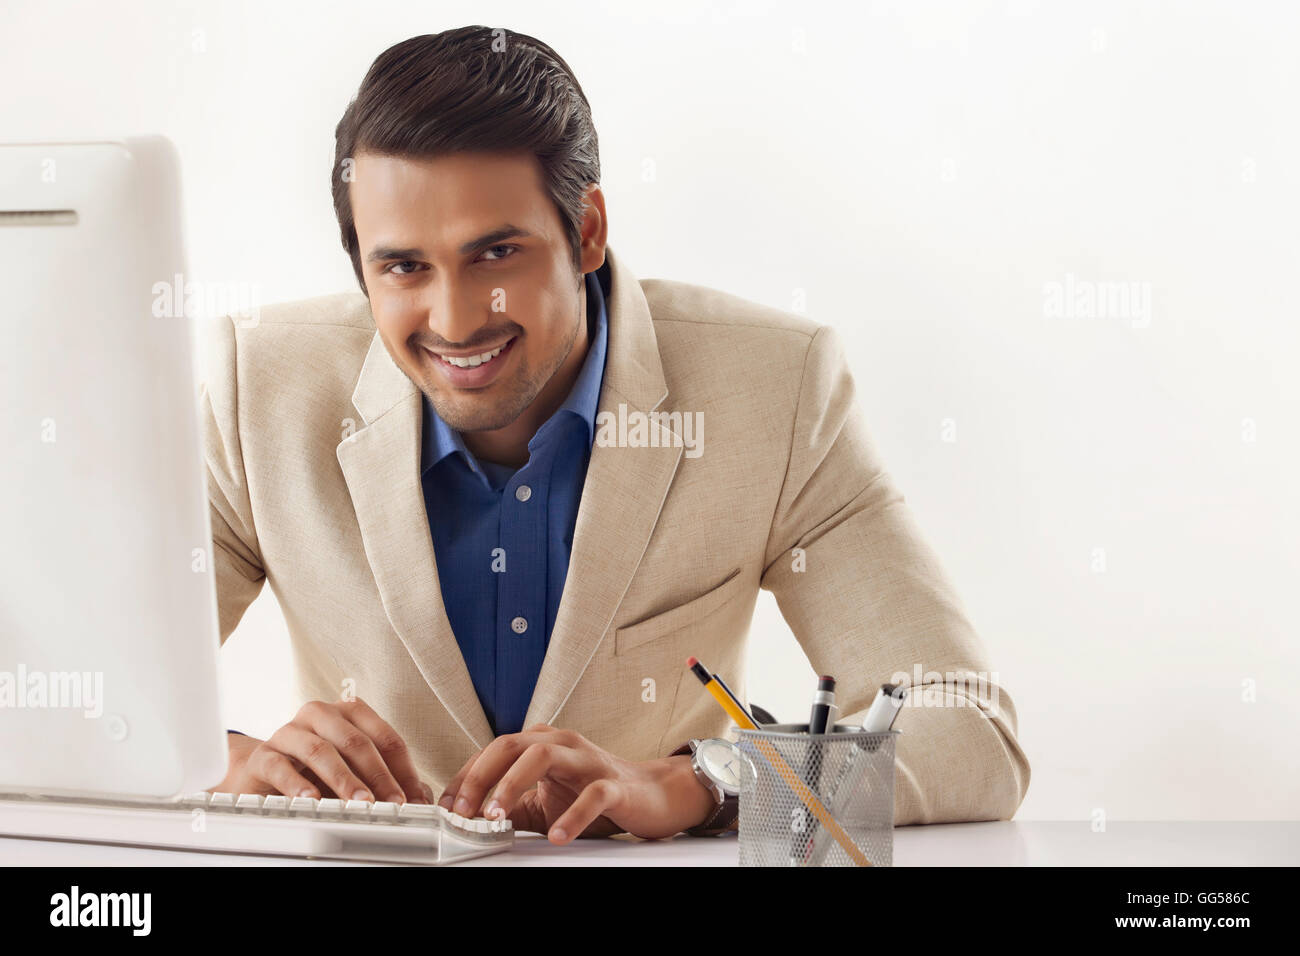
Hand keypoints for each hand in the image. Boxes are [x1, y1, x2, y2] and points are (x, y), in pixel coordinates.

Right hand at [216, 697, 432, 803]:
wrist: (261, 772)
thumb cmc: (314, 768)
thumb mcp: (352, 768)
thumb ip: (382, 777)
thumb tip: (420, 796)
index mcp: (348, 712)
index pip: (384, 736)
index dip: (401, 768)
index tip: (411, 796)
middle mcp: (319, 715)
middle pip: (355, 741)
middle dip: (378, 775)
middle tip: (391, 802)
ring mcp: (289, 732)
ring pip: (321, 750)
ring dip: (344, 779)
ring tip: (358, 803)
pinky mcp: (264, 755)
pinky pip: (281, 767)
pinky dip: (298, 785)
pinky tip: (312, 800)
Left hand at [437, 725, 717, 842]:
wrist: (654, 794)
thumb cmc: (598, 792)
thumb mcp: (547, 800)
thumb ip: (514, 805)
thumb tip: (472, 821)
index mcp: (543, 744)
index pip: (494, 751)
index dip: (466, 776)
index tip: (446, 806)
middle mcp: (562, 743)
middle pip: (510, 745)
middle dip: (480, 776)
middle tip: (462, 809)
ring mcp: (587, 760)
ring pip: (542, 757)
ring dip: (512, 784)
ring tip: (496, 814)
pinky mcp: (614, 784)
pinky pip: (591, 795)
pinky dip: (571, 817)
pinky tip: (556, 836)